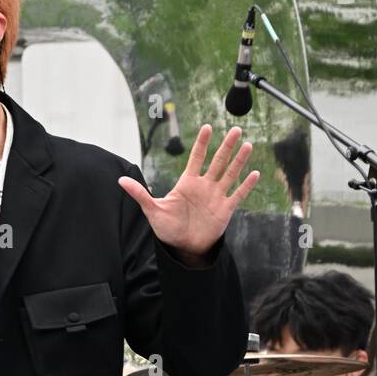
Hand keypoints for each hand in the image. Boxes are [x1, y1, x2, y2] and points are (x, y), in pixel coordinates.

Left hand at [118, 125, 259, 257]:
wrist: (183, 247)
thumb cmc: (167, 229)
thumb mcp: (152, 210)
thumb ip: (140, 194)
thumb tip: (121, 180)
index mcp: (188, 183)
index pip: (196, 158)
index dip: (201, 144)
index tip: (207, 127)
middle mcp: (204, 186)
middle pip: (217, 161)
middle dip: (226, 146)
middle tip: (235, 129)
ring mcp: (216, 196)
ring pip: (230, 174)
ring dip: (239, 160)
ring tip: (247, 144)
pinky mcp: (225, 209)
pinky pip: (238, 195)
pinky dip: (246, 185)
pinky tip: (255, 173)